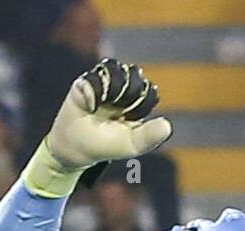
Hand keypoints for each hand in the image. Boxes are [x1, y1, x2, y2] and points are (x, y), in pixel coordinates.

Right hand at [48, 58, 172, 168]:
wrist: (76, 146)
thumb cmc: (107, 146)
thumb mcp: (132, 144)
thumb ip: (149, 136)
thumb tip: (167, 126)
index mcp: (138, 102)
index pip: (148, 91)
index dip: (140, 103)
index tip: (129, 119)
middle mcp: (123, 88)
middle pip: (133, 75)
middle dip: (126, 94)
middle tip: (115, 114)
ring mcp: (104, 82)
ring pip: (115, 70)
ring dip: (110, 90)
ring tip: (102, 108)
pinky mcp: (86, 81)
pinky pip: (94, 77)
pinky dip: (93, 92)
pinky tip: (90, 105)